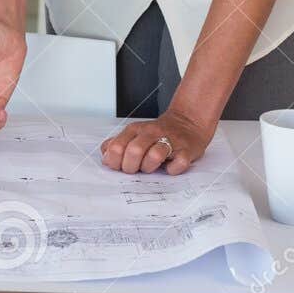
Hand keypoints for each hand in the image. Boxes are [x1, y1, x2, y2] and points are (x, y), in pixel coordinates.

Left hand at [99, 106, 216, 175]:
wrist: (188, 122)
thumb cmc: (157, 134)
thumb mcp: (133, 134)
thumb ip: (116, 144)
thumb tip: (105, 158)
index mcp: (135, 130)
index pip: (116, 147)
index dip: (115, 162)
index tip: (120, 167)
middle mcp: (151, 133)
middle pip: (134, 151)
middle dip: (131, 167)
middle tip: (136, 170)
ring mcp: (170, 141)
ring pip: (155, 155)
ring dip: (150, 167)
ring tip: (152, 168)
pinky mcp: (187, 150)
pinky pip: (179, 163)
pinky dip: (173, 170)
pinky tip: (170, 167)